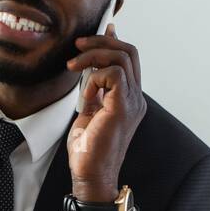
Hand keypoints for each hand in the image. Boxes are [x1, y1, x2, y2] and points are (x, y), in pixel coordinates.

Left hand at [65, 24, 145, 201]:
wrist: (90, 174)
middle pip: (129, 51)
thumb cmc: (87, 149)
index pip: (129, 58)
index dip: (112, 40)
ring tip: (74, 66)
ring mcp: (132, 102)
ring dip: (94, 55)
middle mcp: (136, 98)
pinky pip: (113, 74)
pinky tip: (85, 93)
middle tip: (78, 45)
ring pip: (122, 57)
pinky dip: (94, 76)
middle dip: (101, 41)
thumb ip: (93, 87)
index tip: (92, 36)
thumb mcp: (89, 110)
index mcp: (129, 98)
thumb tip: (89, 64)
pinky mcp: (123, 107)